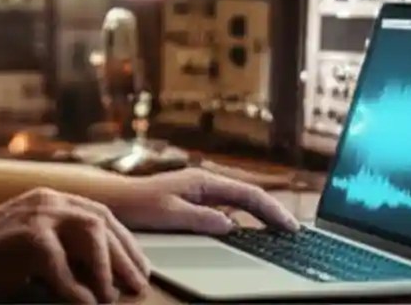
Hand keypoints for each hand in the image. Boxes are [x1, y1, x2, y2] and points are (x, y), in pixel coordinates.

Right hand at [0, 188, 151, 303]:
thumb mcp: (29, 243)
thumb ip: (62, 246)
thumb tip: (100, 270)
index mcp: (48, 198)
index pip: (99, 213)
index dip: (123, 241)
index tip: (137, 266)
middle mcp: (47, 200)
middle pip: (101, 221)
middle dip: (124, 254)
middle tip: (138, 283)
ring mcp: (37, 215)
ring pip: (91, 233)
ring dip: (106, 268)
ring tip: (112, 295)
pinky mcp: (28, 238)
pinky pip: (64, 267)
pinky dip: (77, 290)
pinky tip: (84, 304)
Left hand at [102, 167, 300, 234]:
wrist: (118, 199)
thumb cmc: (140, 204)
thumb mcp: (171, 214)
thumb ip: (201, 218)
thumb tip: (231, 224)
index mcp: (203, 181)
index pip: (247, 194)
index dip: (271, 210)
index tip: (288, 225)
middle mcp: (206, 182)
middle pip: (249, 195)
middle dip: (272, 211)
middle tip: (292, 229)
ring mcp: (202, 190)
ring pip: (240, 201)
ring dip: (261, 213)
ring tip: (280, 229)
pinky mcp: (197, 200)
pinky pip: (228, 207)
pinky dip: (245, 216)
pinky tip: (251, 228)